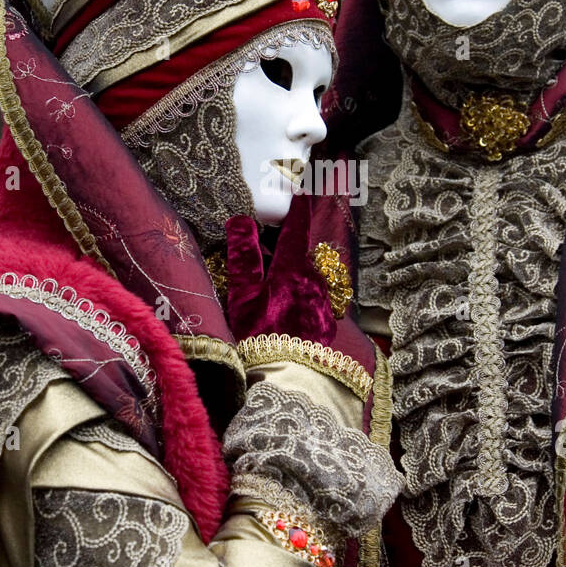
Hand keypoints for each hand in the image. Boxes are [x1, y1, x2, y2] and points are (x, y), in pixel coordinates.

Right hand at [224, 193, 336, 345]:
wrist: (288, 374)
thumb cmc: (261, 332)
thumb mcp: (244, 294)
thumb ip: (244, 256)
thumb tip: (240, 219)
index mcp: (293, 267)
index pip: (297, 229)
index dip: (298, 209)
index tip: (300, 192)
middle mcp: (313, 278)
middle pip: (300, 251)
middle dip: (289, 241)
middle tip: (276, 234)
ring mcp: (322, 299)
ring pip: (307, 273)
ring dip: (294, 266)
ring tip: (276, 270)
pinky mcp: (325, 319)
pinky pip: (312, 293)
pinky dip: (299, 288)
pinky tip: (286, 299)